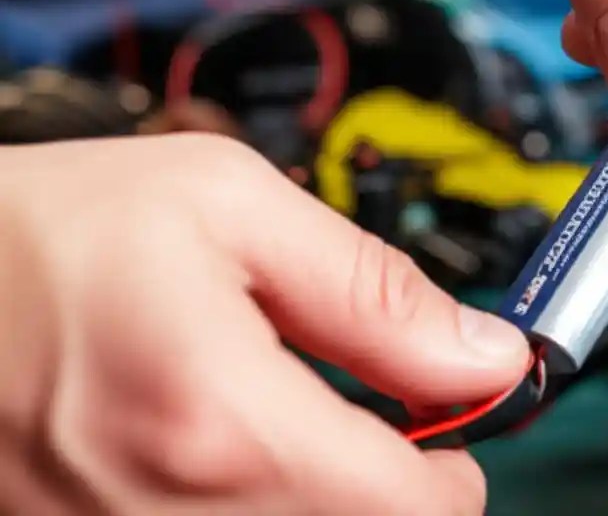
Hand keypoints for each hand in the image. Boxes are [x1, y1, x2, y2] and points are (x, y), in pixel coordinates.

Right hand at [0, 134, 529, 514]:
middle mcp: (165, 512)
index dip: (456, 464)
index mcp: (221, 420)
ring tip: (283, 418)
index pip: (414, 509)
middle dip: (392, 485)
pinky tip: (220, 447)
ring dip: (320, 497)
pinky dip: (246, 505)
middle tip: (375, 415)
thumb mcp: (228, 205)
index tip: (451, 419)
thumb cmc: (38, 231)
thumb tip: (481, 353)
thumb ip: (374, 292)